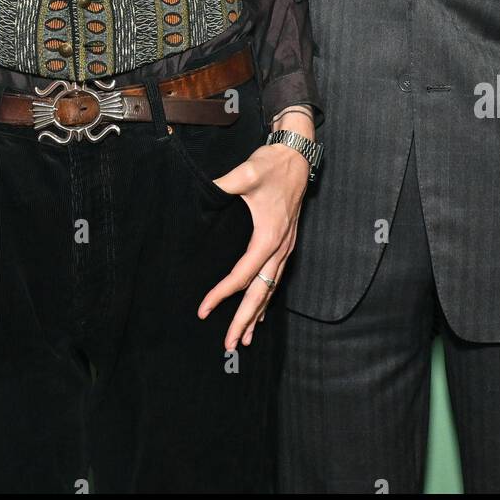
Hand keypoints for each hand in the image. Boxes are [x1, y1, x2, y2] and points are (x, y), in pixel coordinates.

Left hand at [197, 107, 313, 350]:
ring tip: (245, 338)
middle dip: (245, 319)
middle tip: (230, 344)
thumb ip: (224, 184)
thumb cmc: (272, 164)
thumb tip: (201, 192)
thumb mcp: (246, 172)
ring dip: (258, 314)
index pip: (243, 275)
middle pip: (261, 292)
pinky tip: (261, 309)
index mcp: (269, 236)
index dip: (223, 294)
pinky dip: (267, 297)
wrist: (297, 154)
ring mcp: (286, 246)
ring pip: (271, 288)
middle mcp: (280, 247)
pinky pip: (276, 277)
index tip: (205, 308)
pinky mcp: (286, 242)